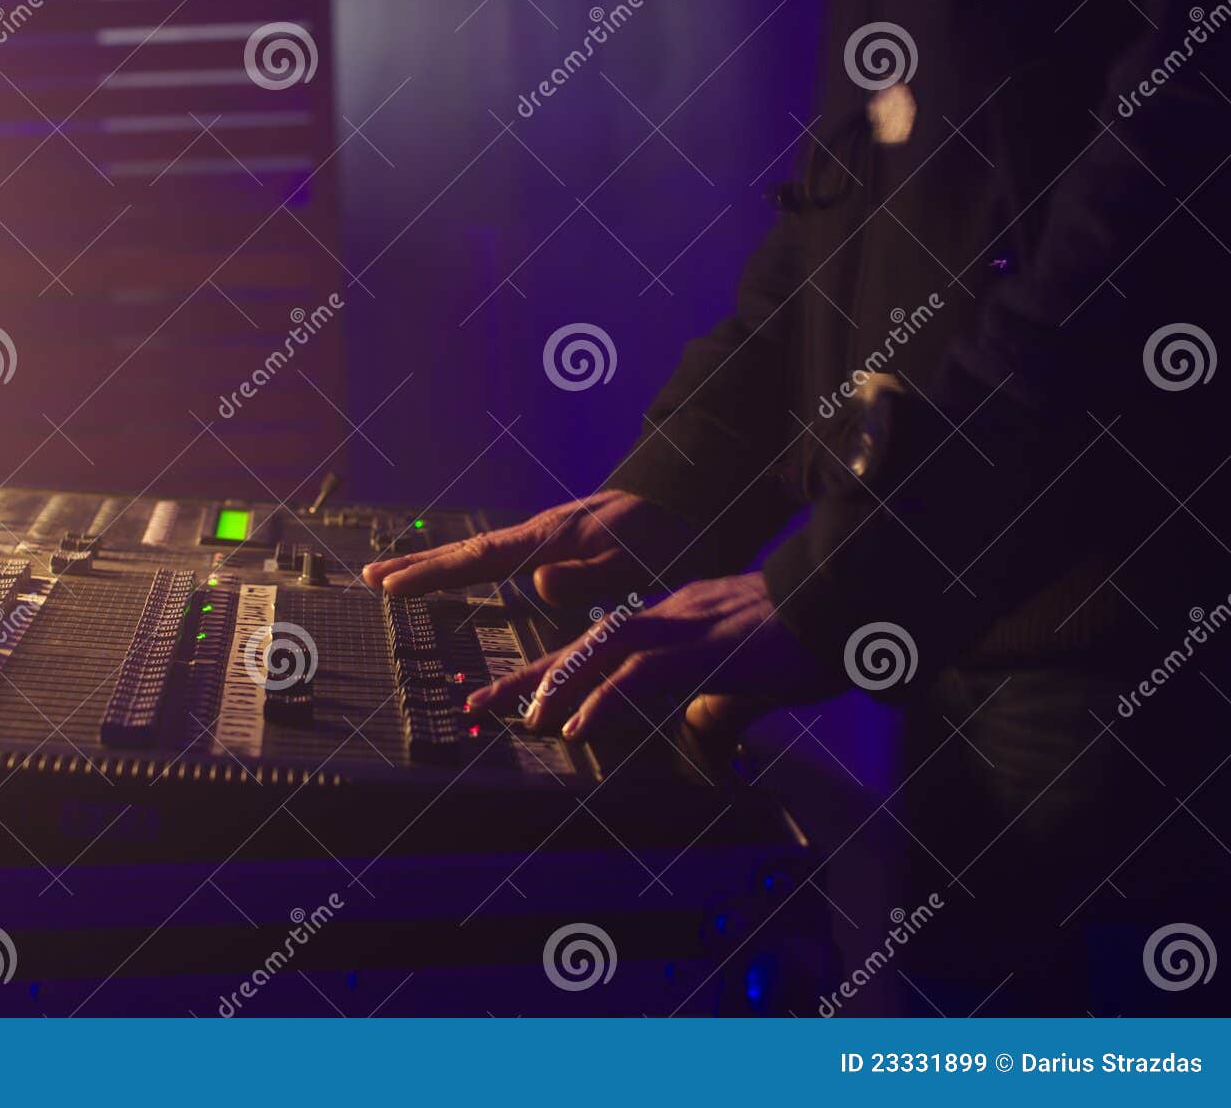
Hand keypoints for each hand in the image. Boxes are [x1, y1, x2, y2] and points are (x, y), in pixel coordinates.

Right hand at [361, 490, 694, 603]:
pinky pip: (497, 554)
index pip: (477, 559)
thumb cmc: (661, 539)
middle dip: (417, 565)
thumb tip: (537, 583)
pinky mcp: (555, 541)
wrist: (681, 502)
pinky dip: (467, 562)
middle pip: (465, 550)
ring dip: (436, 563)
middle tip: (370, 576)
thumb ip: (587, 576)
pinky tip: (461, 570)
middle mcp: (536, 534)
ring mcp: (543, 536)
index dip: (431, 573)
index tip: (389, 585)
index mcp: (546, 541)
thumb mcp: (631, 566)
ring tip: (398, 575)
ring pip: (478, 551)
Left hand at [465, 571, 827, 739]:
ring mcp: (686, 628)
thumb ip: (718, 699)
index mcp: (674, 622)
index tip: (513, 697)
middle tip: (479, 704)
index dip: (553, 672)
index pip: (599, 646)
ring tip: (525, 720)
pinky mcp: (707, 648)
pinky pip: (643, 675)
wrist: (849, 602)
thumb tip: (700, 725)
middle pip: (583, 645)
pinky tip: (578, 727)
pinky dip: (605, 700)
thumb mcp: (751, 677)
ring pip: (602, 652)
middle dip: (528, 677)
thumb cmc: (808, 637)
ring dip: (558, 686)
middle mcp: (669, 618)